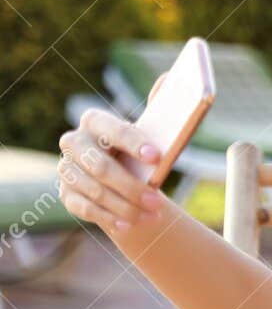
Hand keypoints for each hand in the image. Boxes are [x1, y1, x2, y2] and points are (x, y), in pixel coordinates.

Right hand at [57, 108, 165, 233]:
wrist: (124, 177)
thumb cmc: (139, 153)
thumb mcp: (149, 134)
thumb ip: (157, 112)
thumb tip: (167, 83)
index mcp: (94, 121)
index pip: (111, 129)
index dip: (133, 143)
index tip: (157, 157)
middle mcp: (74, 142)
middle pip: (101, 167)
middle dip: (132, 187)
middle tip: (158, 202)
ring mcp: (67, 168)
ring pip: (95, 191)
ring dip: (126, 207)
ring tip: (153, 216)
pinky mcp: (66, 193)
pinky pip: (85, 208)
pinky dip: (110, 218)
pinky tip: (129, 225)